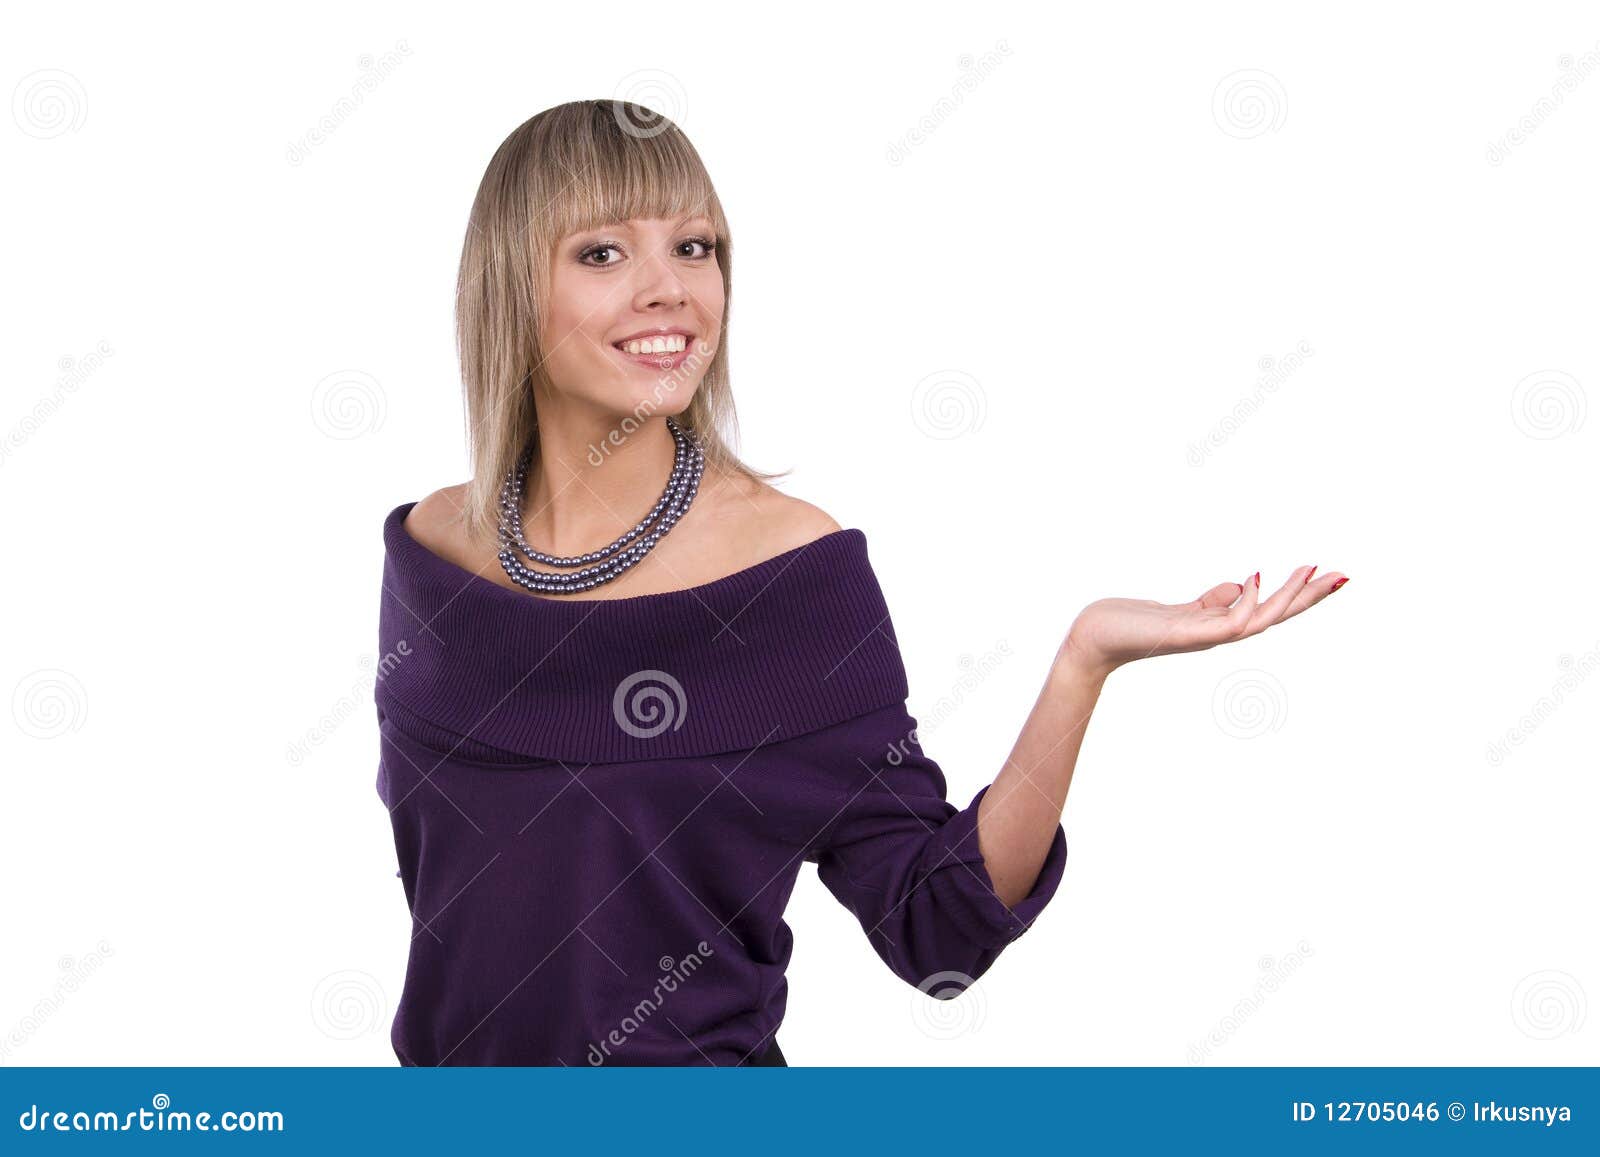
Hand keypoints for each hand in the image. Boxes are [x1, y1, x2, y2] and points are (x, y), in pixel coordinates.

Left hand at [1057, 565, 1347, 682]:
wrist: (1093, 640)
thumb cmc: (1131, 623)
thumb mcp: (1180, 608)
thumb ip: (1212, 601)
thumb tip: (1242, 585)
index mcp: (1218, 626)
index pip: (1270, 610)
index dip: (1301, 596)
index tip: (1333, 576)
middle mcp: (1217, 634)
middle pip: (1275, 617)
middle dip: (1310, 598)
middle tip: (1344, 577)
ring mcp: (1203, 637)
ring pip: (1259, 621)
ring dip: (1287, 597)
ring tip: (1311, 570)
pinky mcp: (1184, 635)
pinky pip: (1225, 623)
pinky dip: (1245, 601)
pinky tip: (1256, 576)